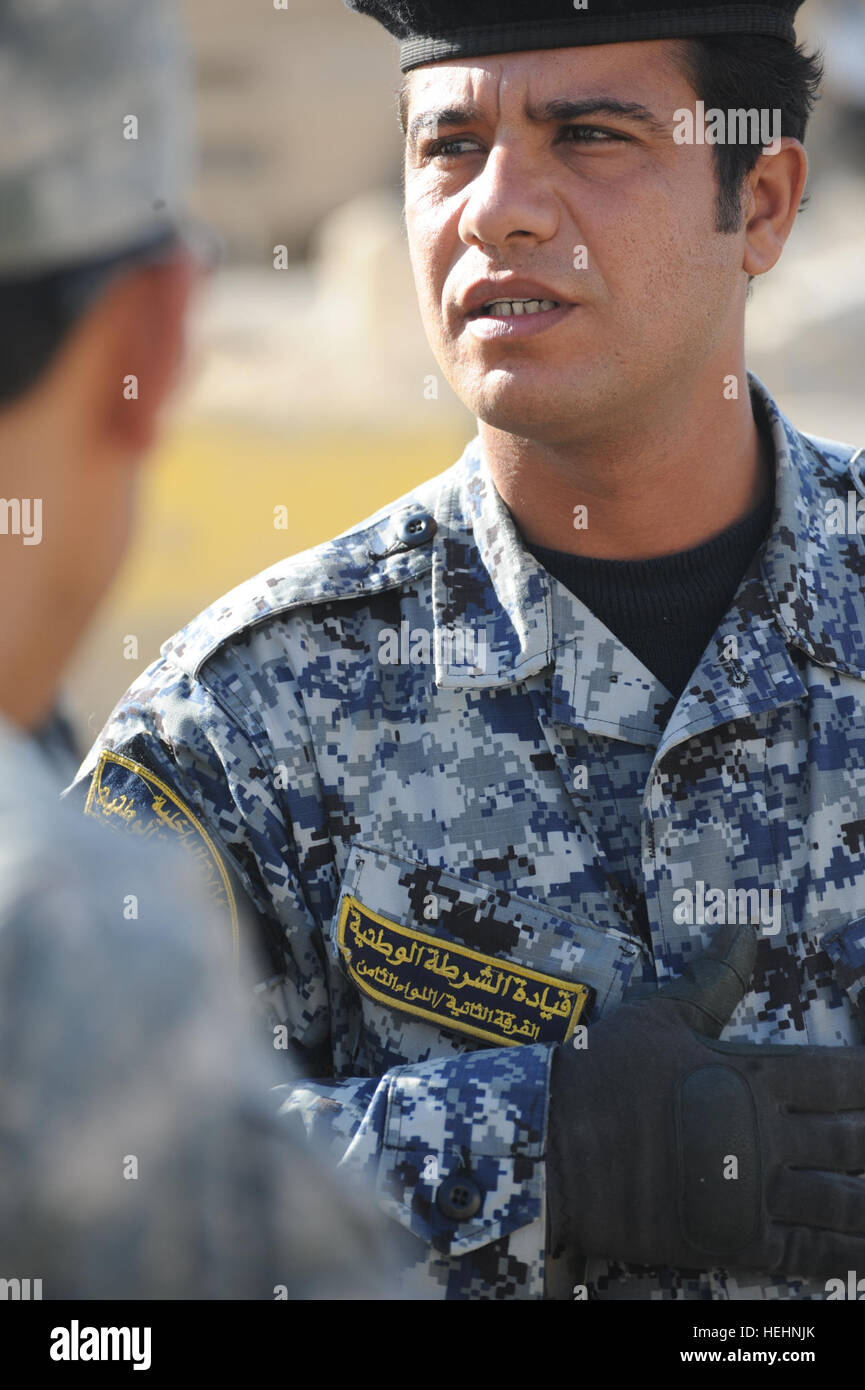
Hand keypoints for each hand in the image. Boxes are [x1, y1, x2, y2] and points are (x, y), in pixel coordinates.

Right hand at [548, 921, 864, 1277]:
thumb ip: (715, 979)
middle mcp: (766, 1135)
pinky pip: (812, 1253)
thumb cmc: (604, 1071)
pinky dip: (847, 1252)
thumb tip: (746, 930)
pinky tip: (863, 1251)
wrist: (554, 1143)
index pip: (842, 1077)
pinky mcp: (738, 1242)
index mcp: (753, 1075)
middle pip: (856, 1140)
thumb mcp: (660, 1013)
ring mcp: (755, 1193)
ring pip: (846, 1202)